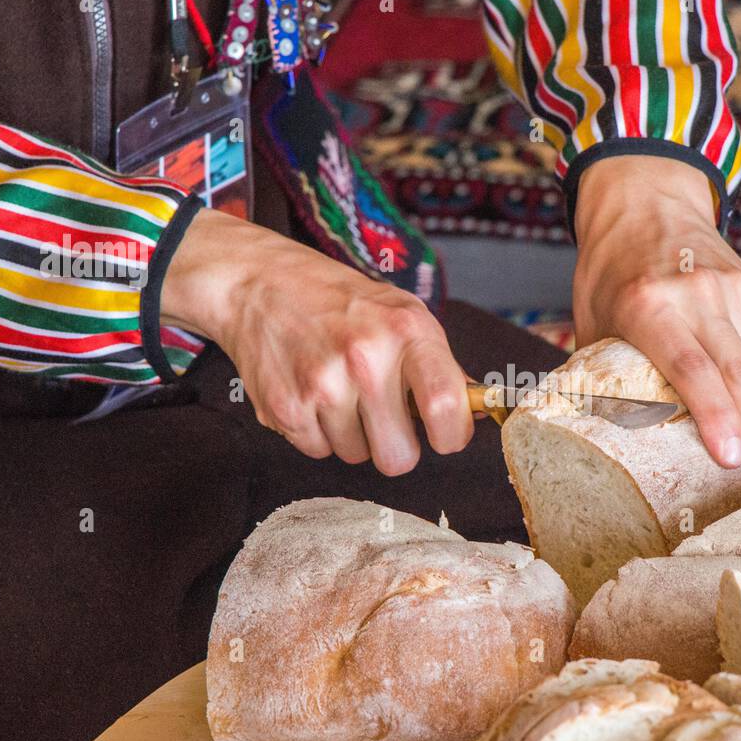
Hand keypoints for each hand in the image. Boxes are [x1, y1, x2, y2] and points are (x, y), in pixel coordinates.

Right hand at [160, 208, 472, 473]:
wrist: (261, 283)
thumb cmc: (342, 302)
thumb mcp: (404, 314)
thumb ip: (442, 365)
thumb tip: (480, 411)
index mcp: (407, 331)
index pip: (446, 407)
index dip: (452, 435)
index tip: (444, 434)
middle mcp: (365, 358)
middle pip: (400, 457)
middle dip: (396, 445)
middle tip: (384, 416)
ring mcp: (322, 385)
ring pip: (358, 456)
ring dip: (353, 434)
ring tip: (339, 390)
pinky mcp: (286, 407)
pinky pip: (320, 451)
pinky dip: (318, 432)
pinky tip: (311, 393)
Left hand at [572, 155, 740, 492]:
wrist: (647, 198)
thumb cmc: (608, 272)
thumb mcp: (592, 320)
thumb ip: (600, 377)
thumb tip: (601, 451)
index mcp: (650, 302)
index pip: (690, 365)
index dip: (714, 414)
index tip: (730, 459)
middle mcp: (700, 294)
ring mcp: (738, 294)